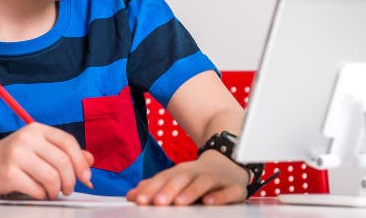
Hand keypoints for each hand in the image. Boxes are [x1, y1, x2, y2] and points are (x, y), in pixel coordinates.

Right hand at [0, 122, 93, 199]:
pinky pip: (37, 189)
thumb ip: (64, 152)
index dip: (80, 161)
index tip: (86, 177)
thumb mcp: (39, 148)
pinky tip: (39, 193)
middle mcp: (27, 139)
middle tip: (68, 189)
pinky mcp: (9, 174)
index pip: (67, 141)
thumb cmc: (13, 156)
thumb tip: (90, 160)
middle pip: (62, 161)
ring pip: (52, 177)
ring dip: (57, 190)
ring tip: (53, 193)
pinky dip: (43, 195)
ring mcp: (16, 155)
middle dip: (71, 180)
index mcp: (37, 129)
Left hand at [126, 150, 248, 205]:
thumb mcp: (176, 179)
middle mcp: (197, 172)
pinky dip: (219, 197)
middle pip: (181, 179)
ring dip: (190, 192)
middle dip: (168, 190)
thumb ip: (154, 187)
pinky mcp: (234, 188)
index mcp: (181, 171)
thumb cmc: (198, 176)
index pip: (163, 178)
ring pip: (202, 183)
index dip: (151, 189)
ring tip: (178, 203)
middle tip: (156, 203)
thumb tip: (131, 195)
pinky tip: (209, 202)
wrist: (230, 163)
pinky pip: (227, 191)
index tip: (139, 200)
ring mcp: (216, 179)